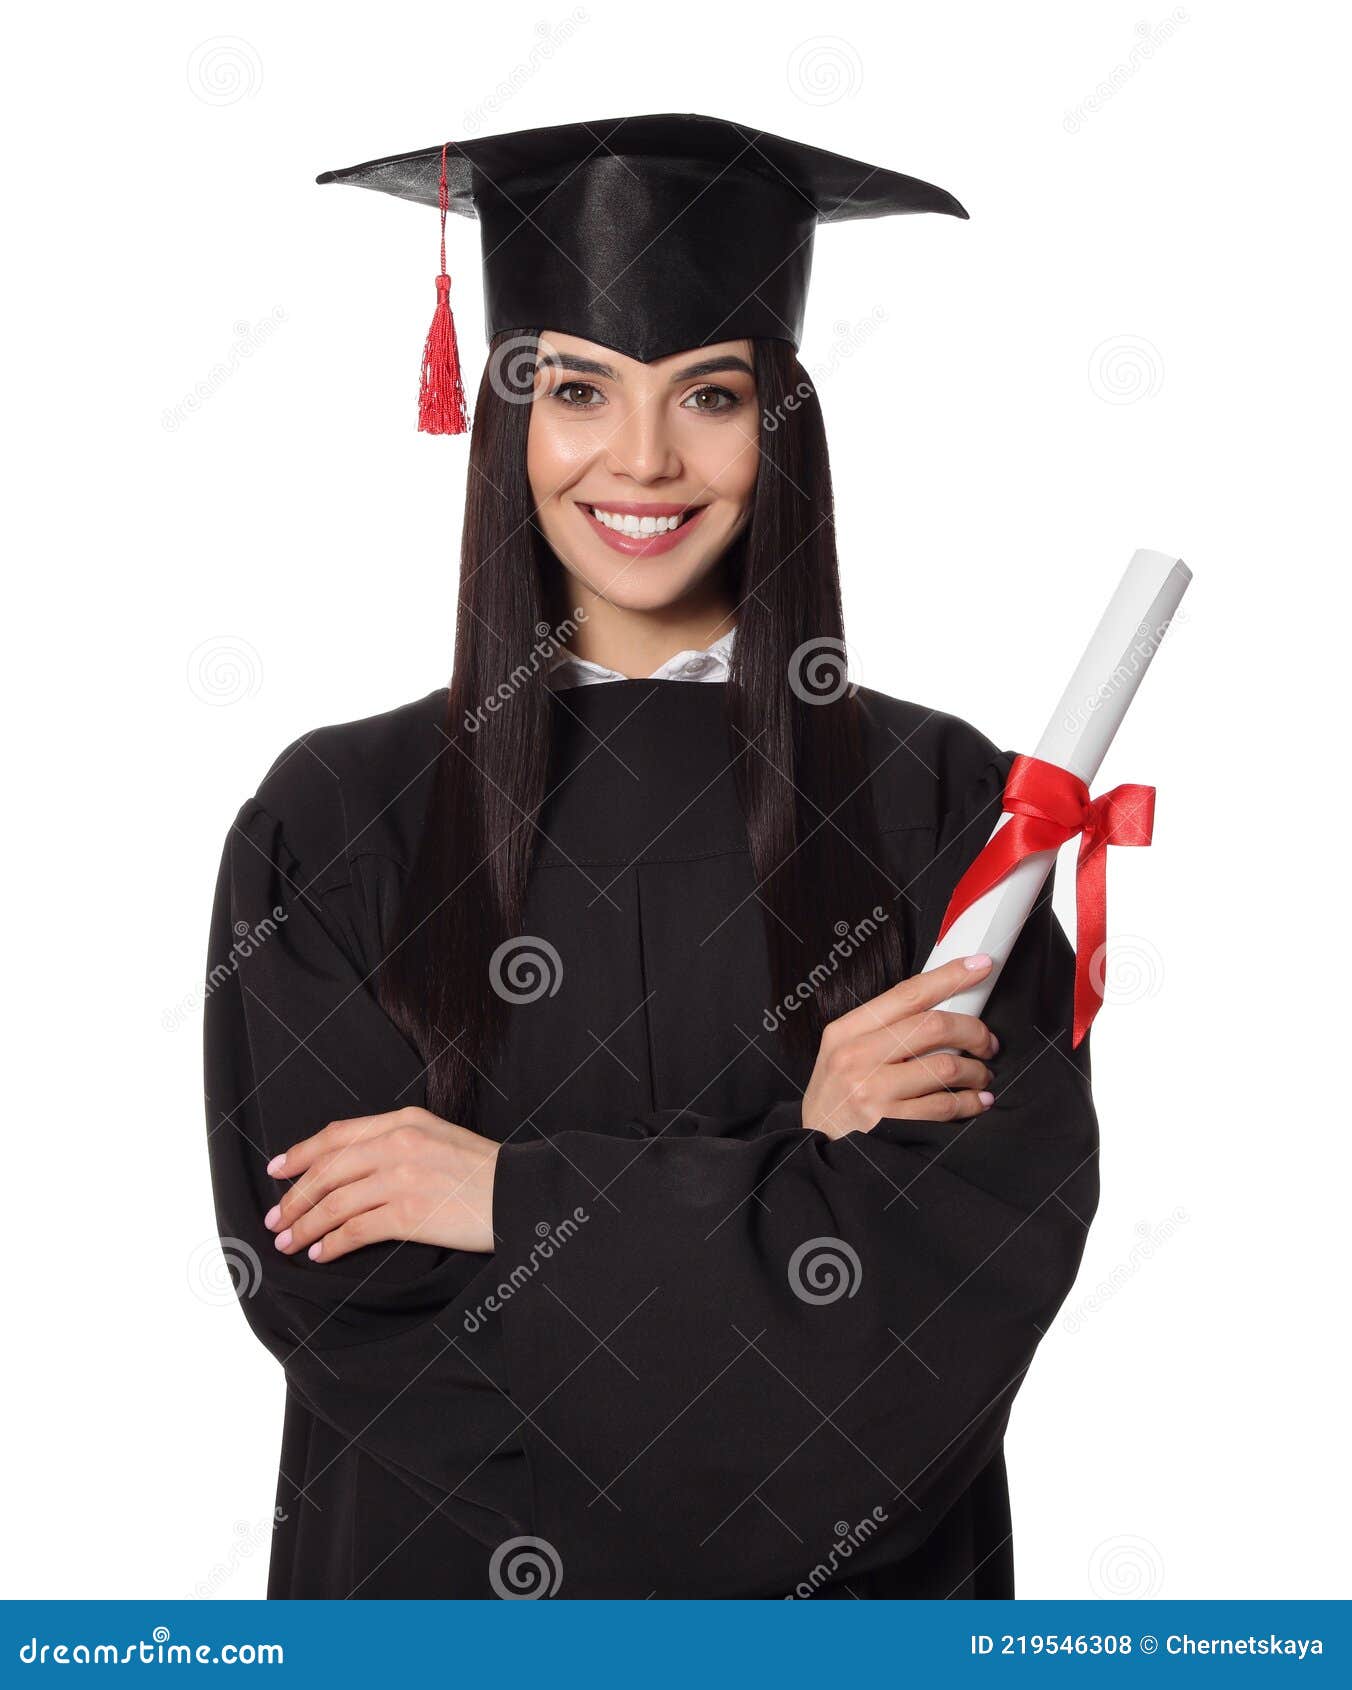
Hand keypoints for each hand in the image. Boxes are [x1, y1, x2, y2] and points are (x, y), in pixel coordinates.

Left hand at [262, 1107, 497, 1259]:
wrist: (520, 1193)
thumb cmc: (484, 1171)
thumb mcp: (440, 1137)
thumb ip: (399, 1141)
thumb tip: (353, 1168)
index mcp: (405, 1120)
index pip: (337, 1135)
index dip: (300, 1153)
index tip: (277, 1171)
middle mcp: (400, 1143)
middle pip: (328, 1170)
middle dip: (294, 1197)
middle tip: (275, 1220)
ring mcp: (403, 1177)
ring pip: (335, 1202)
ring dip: (305, 1225)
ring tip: (288, 1243)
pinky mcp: (410, 1213)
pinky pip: (355, 1230)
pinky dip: (331, 1244)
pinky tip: (319, 1254)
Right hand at [801, 953, 999, 1138]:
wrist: (814, 1149)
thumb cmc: (836, 1097)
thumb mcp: (843, 1053)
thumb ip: (883, 1029)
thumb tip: (942, 1007)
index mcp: (846, 1031)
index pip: (906, 994)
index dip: (949, 977)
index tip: (979, 966)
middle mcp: (855, 1057)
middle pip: (932, 1026)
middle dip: (974, 1031)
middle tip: (988, 1042)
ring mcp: (871, 1091)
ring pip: (945, 1067)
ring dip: (976, 1072)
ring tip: (980, 1077)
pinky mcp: (888, 1123)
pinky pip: (944, 1106)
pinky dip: (969, 1103)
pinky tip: (975, 1102)